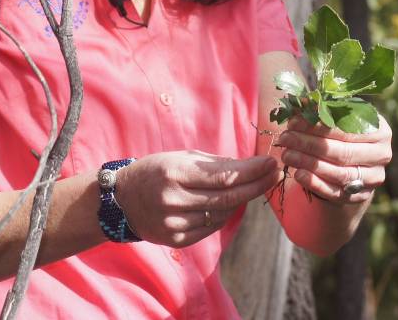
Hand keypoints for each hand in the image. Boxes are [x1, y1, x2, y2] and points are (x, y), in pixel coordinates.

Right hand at [114, 151, 281, 246]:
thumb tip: (249, 167)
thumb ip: (214, 164)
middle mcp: (173, 200)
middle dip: (256, 185)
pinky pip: (210, 228)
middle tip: (276, 175)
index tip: (271, 162)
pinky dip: (224, 215)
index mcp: (174, 173)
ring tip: (253, 185)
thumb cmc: (157, 171)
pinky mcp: (175, 240)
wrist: (122, 200)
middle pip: (227, 197)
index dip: (251, 171)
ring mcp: (173, 223)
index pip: (223, 176)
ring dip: (241, 200)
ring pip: (221, 214)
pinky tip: (231, 203)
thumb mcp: (181, 158)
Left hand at [275, 115, 392, 203]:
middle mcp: (382, 154)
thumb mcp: (338, 118)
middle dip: (310, 145)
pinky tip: (298, 174)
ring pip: (339, 173)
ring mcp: (373, 178)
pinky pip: (336, 192)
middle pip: (342, 151)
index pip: (347, 129)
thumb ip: (323, 110)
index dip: (318, 126)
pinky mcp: (361, 196)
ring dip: (309, 164)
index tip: (293, 122)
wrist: (356, 163)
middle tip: (285, 139)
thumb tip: (300, 102)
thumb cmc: (345, 133)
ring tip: (287, 155)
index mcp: (380, 130)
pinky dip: (315, 183)